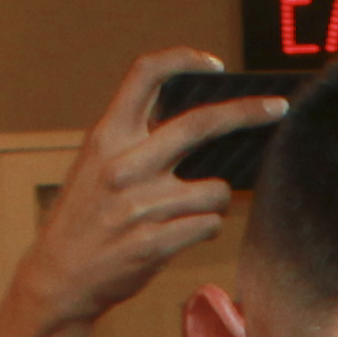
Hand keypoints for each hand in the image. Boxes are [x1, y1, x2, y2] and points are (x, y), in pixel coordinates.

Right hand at [3, 49, 260, 336]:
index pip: (144, 75)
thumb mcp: (99, 164)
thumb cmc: (88, 217)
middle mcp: (124, 165)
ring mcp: (139, 205)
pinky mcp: (153, 243)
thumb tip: (209, 126)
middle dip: (247, 111)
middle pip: (200, 124)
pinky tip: (181, 233)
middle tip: (278, 107)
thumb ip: (139, 141)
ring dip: (214, 201)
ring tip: (187, 211)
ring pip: (215, 190)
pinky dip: (204, 229)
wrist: (59, 277)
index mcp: (108, 136)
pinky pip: (209, 226)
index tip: (215, 66)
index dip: (183, 60)